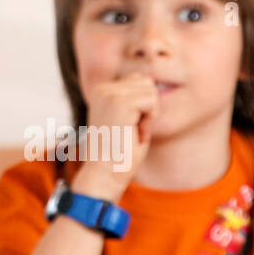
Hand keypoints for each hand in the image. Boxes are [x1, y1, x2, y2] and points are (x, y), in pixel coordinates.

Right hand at [81, 71, 159, 192]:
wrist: (104, 174)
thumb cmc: (118, 154)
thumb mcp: (126, 120)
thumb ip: (134, 99)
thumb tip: (149, 80)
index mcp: (101, 91)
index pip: (138, 81)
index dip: (143, 106)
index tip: (129, 127)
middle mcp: (102, 88)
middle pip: (146, 81)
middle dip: (148, 108)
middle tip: (133, 130)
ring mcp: (109, 93)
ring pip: (150, 90)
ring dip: (150, 114)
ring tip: (133, 132)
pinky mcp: (119, 102)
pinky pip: (152, 101)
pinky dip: (150, 121)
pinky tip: (135, 134)